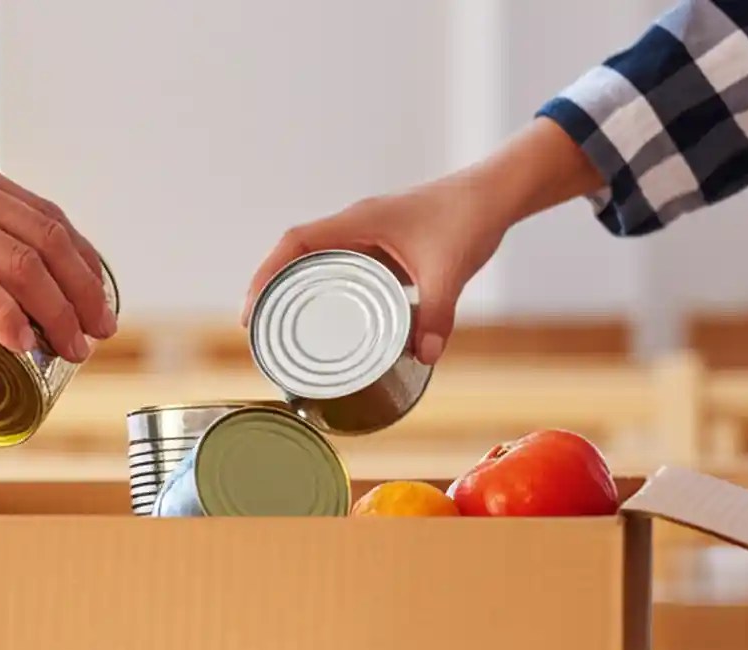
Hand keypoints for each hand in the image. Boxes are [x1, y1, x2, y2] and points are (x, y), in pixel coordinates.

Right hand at [0, 144, 114, 361]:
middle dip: (83, 290)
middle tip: (98, 332)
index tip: (97, 299)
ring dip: (57, 311)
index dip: (82, 260)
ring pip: (23, 261)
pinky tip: (20, 342)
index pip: (47, 215)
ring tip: (72, 348)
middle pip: (48, 239)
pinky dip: (6, 314)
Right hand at [242, 179, 503, 364]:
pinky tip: (329, 319)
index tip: (251, 310)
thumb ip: (438, 314)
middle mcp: (356, 226)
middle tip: (257, 329)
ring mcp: (367, 235)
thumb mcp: (450, 269)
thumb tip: (424, 357)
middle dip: (270, 289)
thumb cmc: (469, 216)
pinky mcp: (382, 247)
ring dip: (295, 290)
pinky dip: (326, 290)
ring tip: (281, 329)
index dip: (266, 274)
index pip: (295, 242)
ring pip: (316, 261)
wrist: (495, 194)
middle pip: (295, 254)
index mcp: (359, 222)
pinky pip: (341, 268)